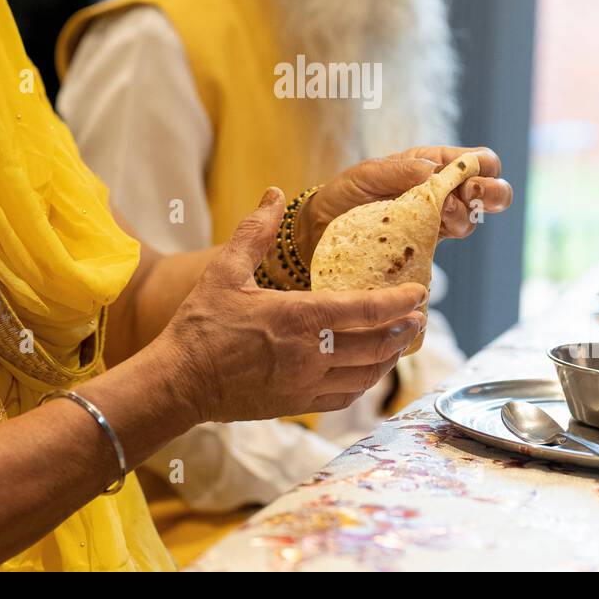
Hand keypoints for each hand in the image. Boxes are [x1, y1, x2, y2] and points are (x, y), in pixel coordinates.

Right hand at [159, 188, 426, 422]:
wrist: (179, 383)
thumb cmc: (200, 326)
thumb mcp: (224, 271)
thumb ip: (255, 231)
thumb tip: (274, 194)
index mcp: (296, 318)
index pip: (363, 310)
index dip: (398, 302)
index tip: (419, 292)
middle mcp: (309, 355)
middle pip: (375, 343)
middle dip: (403, 328)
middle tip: (420, 314)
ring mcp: (306, 384)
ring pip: (366, 373)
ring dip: (391, 355)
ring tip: (403, 338)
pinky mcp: (298, 405)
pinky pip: (346, 396)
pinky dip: (367, 381)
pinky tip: (372, 368)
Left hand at [298, 145, 513, 257]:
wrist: (320, 229)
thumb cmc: (345, 193)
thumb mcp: (369, 173)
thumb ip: (402, 170)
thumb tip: (435, 172)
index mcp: (433, 164)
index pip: (479, 160)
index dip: (486, 167)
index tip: (469, 177)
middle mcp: (442, 192)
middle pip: (491, 191)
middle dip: (491, 193)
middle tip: (468, 196)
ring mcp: (436, 221)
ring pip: (473, 220)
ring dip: (464, 216)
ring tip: (439, 214)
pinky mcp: (426, 246)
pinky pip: (448, 245)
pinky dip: (444, 240)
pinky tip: (428, 236)